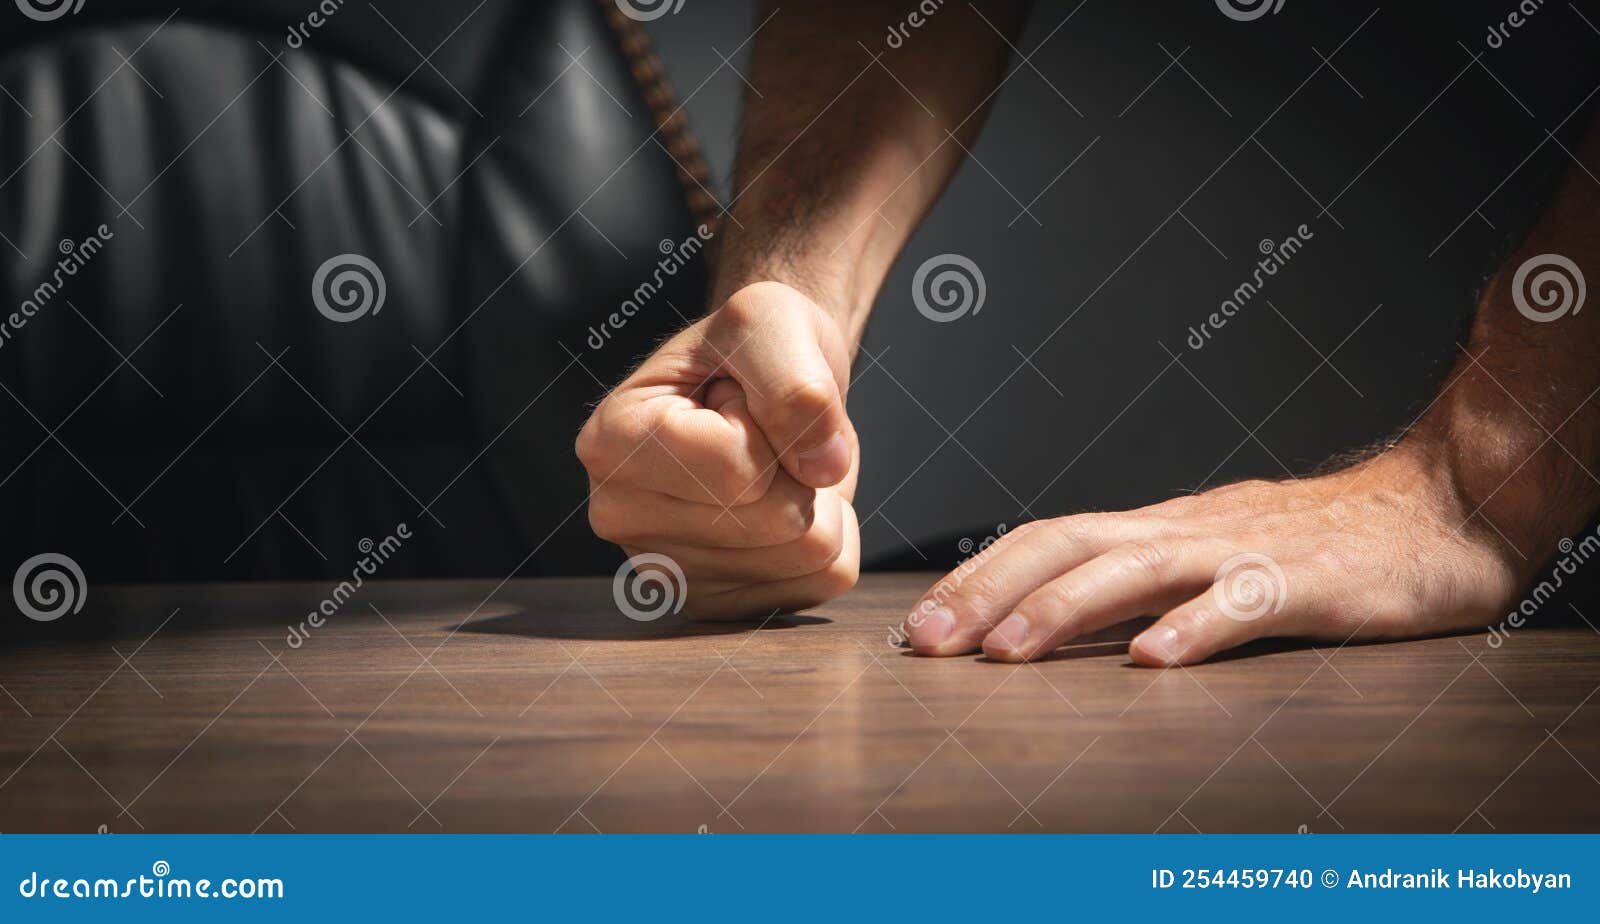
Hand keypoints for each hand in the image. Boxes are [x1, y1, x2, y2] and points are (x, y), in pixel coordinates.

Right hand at [577, 282, 860, 618]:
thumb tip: (823, 468)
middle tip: (760, 434)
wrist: (755, 382)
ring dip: (817, 497)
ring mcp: (668, 573)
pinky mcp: (719, 603)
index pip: (740, 466)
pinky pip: (824, 580)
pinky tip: (780, 502)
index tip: (735, 399)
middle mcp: (622, 518)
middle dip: (798, 464)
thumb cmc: (747, 349)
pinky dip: (830, 532)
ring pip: (810, 555)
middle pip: (780, 520)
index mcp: (613, 443)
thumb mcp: (769, 323)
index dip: (769, 422)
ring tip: (770, 464)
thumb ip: (796, 383)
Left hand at [903, 449, 1524, 665]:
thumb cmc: (1317, 542)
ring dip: (1065, 609)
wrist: (1439, 505)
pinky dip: (1197, 627)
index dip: (979, 580)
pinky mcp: (1315, 581)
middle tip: (929, 643)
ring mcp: (1247, 551)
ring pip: (1139, 567)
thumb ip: (1141, 586)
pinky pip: (1248, 602)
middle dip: (989, 592)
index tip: (920, 627)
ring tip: (1006, 650)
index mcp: (1157, 529)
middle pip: (1069, 546)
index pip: (1047, 542)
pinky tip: (1155, 659)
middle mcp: (1187, 531)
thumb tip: (1050, 625)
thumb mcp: (1209, 558)